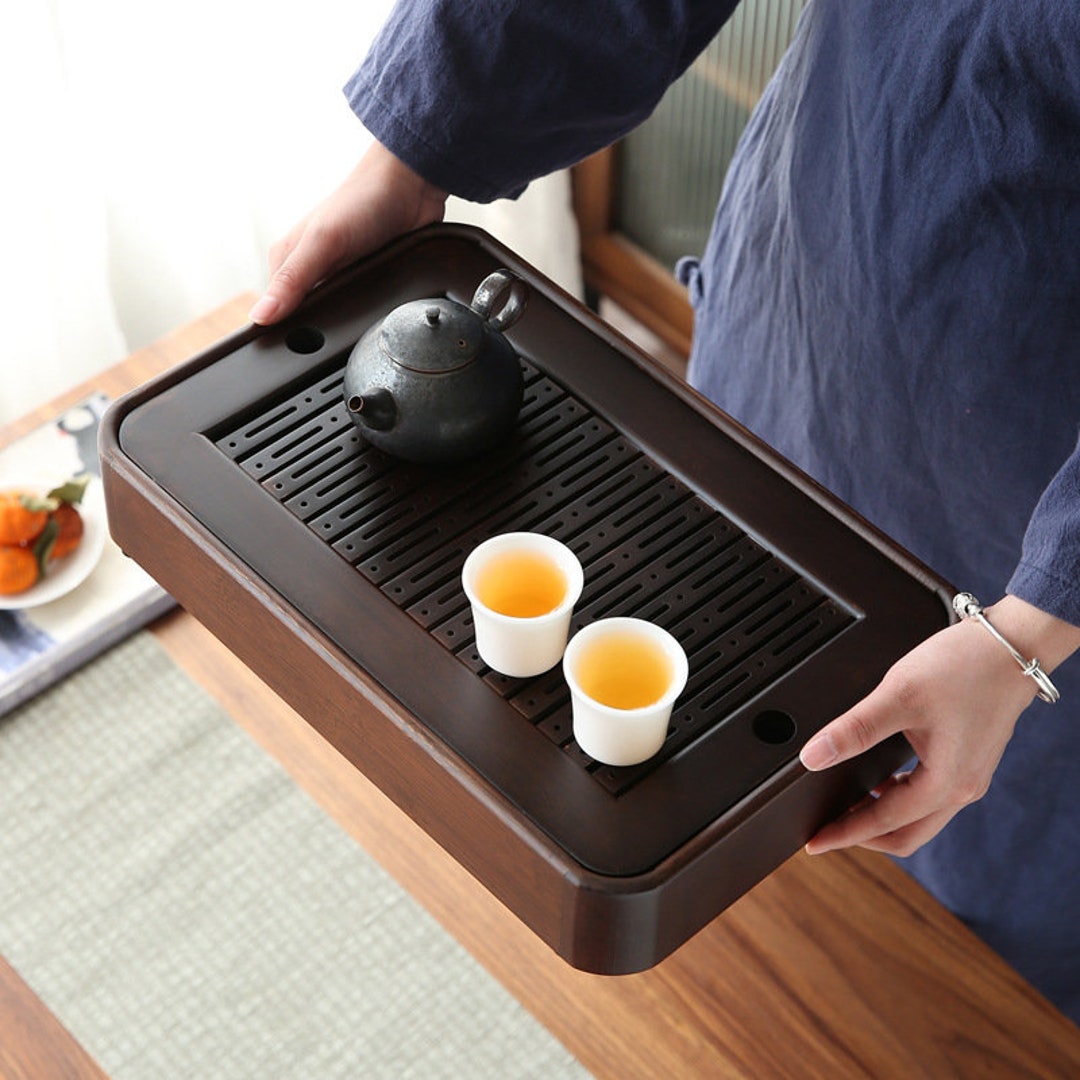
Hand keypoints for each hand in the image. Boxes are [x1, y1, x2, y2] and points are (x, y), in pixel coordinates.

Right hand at [248, 142, 447, 324]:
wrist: (411, 187)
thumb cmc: (362, 202)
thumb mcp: (323, 242)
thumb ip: (293, 279)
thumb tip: (260, 315)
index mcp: (286, 260)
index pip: (274, 310)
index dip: (284, 332)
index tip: (296, 347)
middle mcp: (309, 270)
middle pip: (305, 318)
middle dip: (319, 330)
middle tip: (334, 336)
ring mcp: (338, 277)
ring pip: (334, 317)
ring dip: (345, 323)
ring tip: (357, 324)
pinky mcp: (363, 282)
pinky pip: (360, 311)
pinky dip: (367, 314)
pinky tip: (373, 315)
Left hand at [799, 595, 1079, 856]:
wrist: (1011, 646)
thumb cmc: (965, 667)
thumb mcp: (898, 696)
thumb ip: (853, 729)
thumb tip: (814, 756)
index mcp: (946, 783)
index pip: (884, 825)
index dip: (844, 835)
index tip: (813, 842)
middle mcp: (962, 788)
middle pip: (906, 834)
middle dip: (862, 836)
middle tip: (825, 829)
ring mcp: (969, 775)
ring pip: (919, 816)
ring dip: (881, 816)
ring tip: (844, 805)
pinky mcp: (969, 760)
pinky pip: (930, 794)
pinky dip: (900, 797)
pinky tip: (880, 779)